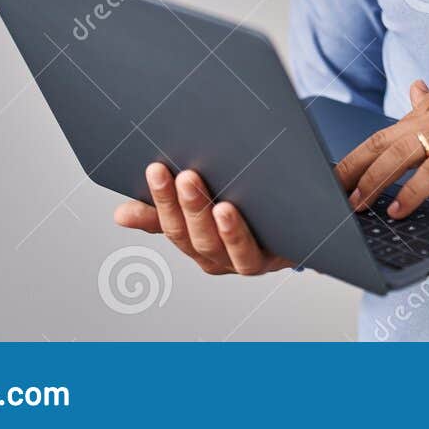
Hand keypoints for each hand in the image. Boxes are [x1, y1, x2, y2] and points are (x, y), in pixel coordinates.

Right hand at [112, 162, 293, 275]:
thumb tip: (119, 215)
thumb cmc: (253, 205)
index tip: (153, 168)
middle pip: (189, 234)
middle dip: (179, 202)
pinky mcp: (270, 260)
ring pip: (213, 244)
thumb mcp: (208, 202)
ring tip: (195, 184)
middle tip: (176, 171)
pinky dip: (233, 233)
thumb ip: (167, 208)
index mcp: (195, 240)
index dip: (156, 199)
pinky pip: (247, 253)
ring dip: (201, 215)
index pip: (167, 223)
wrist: (310, 219)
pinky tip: (227, 210)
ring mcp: (241, 260)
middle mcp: (215, 256)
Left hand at [333, 71, 428, 219]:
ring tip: (353, 205)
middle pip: (382, 141)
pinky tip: (398, 209)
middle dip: (350, 168)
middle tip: (325, 191)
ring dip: (371, 182)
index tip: (337, 175)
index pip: (387, 130)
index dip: (358, 154)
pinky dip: (410, 192)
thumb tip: (412, 90)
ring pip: (399, 155)